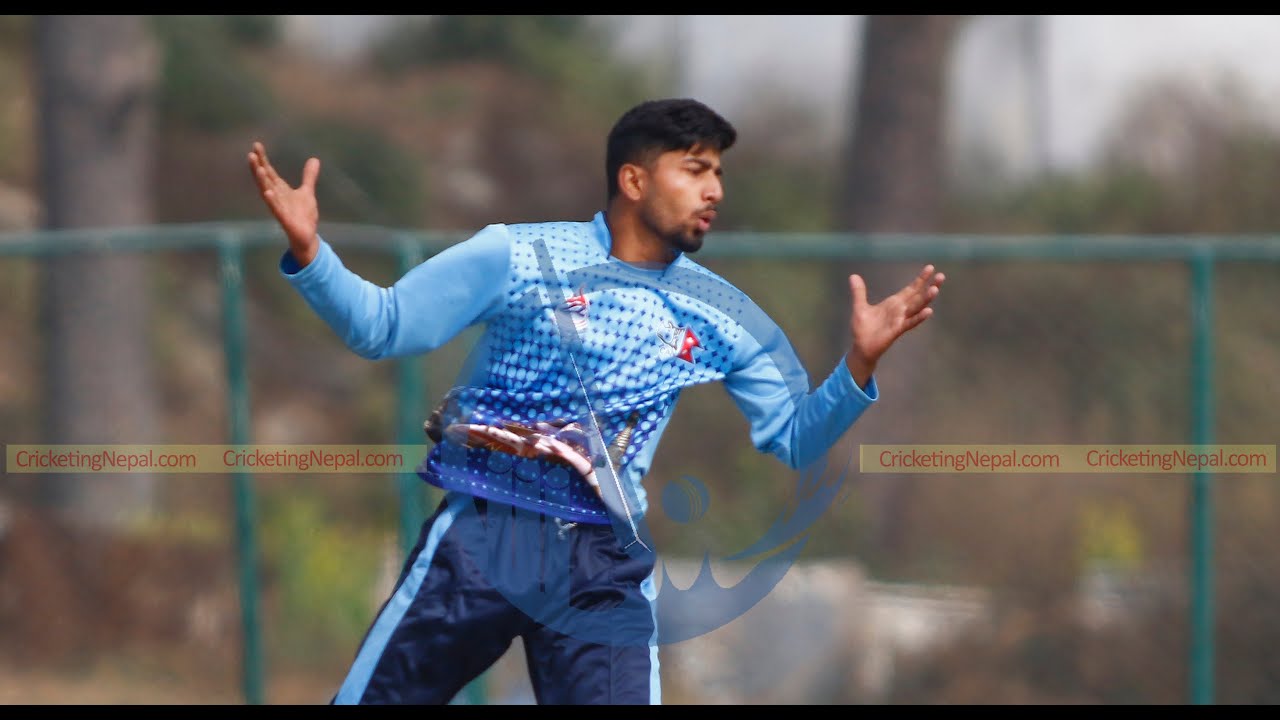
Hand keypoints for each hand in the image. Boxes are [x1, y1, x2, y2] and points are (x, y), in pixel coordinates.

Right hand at [247, 141, 320, 267]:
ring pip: (268, 192)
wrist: (307, 237)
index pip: (269, 171)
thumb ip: (309, 176)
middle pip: (265, 179)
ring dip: (262, 181)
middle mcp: (277, 197)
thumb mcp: (307, 192)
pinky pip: (276, 209)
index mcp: (280, 189)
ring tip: (258, 168)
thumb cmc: (303, 215)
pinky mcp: (285, 220)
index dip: (263, 159)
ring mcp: (279, 208)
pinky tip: (267, 192)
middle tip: (251, 153)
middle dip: (258, 167)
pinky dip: (272, 201)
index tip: (256, 145)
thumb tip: (314, 159)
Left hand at [846, 264, 945, 387]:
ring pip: (916, 308)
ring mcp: (900, 320)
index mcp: (894, 303)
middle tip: (942, 276)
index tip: (930, 268)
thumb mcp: (860, 307)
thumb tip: (853, 276)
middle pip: (918, 296)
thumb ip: (859, 292)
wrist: (861, 347)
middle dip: (929, 286)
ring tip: (935, 289)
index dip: (920, 279)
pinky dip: (919, 317)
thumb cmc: (863, 329)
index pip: (911, 289)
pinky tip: (929, 311)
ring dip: (926, 299)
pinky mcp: (897, 330)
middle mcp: (900, 310)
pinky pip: (910, 322)